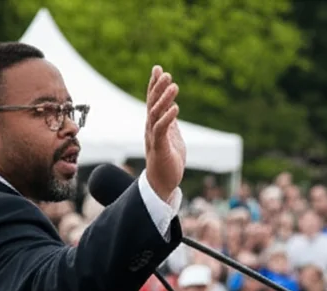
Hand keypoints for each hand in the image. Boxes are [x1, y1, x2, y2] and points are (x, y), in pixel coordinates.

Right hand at [143, 66, 185, 199]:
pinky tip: (175, 108)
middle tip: (166, 73)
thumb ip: (170, 122)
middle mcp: (151, 128)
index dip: (154, 84)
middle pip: (152, 103)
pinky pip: (161, 130)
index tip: (157, 68)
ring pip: (156, 114)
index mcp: (154, 125)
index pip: (152, 101)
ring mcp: (154, 137)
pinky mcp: (159, 148)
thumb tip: (173, 108)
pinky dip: (168, 118)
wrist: (162, 184)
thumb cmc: (167, 162)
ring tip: (173, 85)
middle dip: (158, 87)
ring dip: (164, 99)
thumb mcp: (172, 137)